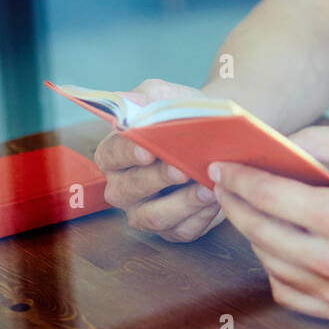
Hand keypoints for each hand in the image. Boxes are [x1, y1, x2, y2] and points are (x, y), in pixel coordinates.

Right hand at [94, 78, 224, 242]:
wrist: (217, 135)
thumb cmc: (184, 116)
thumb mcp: (164, 98)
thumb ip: (145, 97)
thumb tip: (131, 103)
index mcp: (114, 155)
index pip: (111, 154)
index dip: (127, 153)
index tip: (147, 151)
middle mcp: (122, 188)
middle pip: (130, 189)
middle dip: (157, 179)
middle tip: (182, 170)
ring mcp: (145, 212)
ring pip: (155, 216)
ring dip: (182, 203)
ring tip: (207, 188)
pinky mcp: (172, 229)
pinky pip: (182, 230)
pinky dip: (200, 217)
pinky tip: (216, 201)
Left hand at [210, 125, 328, 321]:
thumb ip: (319, 139)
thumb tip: (274, 144)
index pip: (269, 197)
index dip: (238, 179)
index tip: (221, 167)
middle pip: (260, 232)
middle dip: (235, 205)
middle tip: (224, 186)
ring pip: (269, 262)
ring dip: (252, 234)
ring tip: (250, 210)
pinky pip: (288, 292)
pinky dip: (274, 267)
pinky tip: (277, 243)